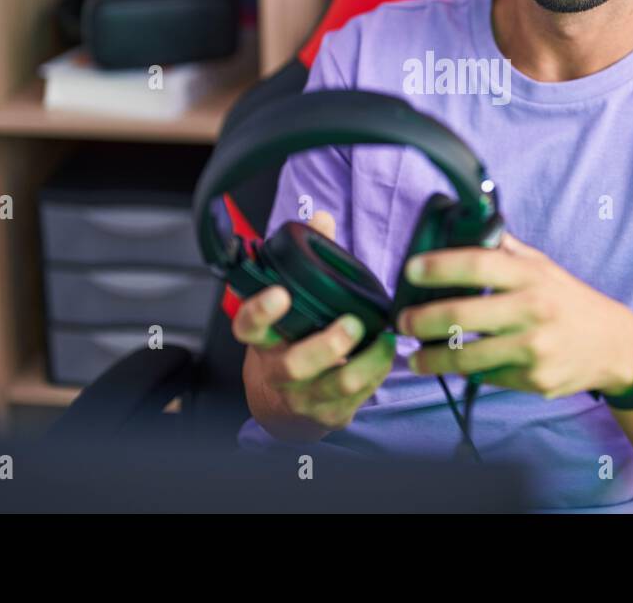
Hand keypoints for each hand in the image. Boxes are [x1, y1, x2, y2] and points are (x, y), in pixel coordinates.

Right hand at [232, 210, 394, 439]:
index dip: (261, 311)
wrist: (280, 406)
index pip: (249, 326)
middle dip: (328, 343)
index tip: (281, 294)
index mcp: (262, 341)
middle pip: (295, 364)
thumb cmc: (289, 343)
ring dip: (368, 360)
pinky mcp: (328, 414)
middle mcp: (277, 371)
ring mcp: (303, 396)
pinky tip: (384, 355)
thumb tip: (320, 218)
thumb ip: (305, 261)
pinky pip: (358, 397)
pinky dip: (377, 374)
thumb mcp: (289, 307)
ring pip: (336, 384)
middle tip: (352, 322)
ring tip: (384, 338)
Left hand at [396, 231, 632, 399]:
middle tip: (402, 323)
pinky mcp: (534, 380)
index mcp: (531, 276)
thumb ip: (505, 250)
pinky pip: (487, 378)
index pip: (477, 264)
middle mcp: (532, 311)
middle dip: (422, 321)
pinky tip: (453, 368)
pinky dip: (466, 373)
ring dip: (432, 359)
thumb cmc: (569, 300)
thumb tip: (463, 225)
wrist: (613, 346)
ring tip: (414, 357)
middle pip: (461, 316)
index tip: (410, 270)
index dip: (438, 266)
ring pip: (467, 358)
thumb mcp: (543, 267)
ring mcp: (533, 349)